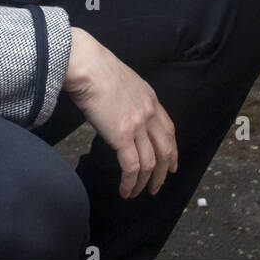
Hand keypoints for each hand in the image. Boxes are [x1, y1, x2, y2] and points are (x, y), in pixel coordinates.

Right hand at [63, 27, 177, 198]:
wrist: (87, 65)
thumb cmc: (96, 69)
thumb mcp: (123, 82)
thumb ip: (129, 99)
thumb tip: (121, 113)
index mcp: (150, 98)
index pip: (169, 129)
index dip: (172, 149)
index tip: (171, 163)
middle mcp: (149, 112)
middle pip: (165, 149)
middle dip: (163, 171)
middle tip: (158, 186)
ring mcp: (138, 125)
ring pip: (149, 162)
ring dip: (145, 182)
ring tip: (136, 194)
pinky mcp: (122, 136)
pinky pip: (132, 167)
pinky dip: (130, 182)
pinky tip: (125, 190)